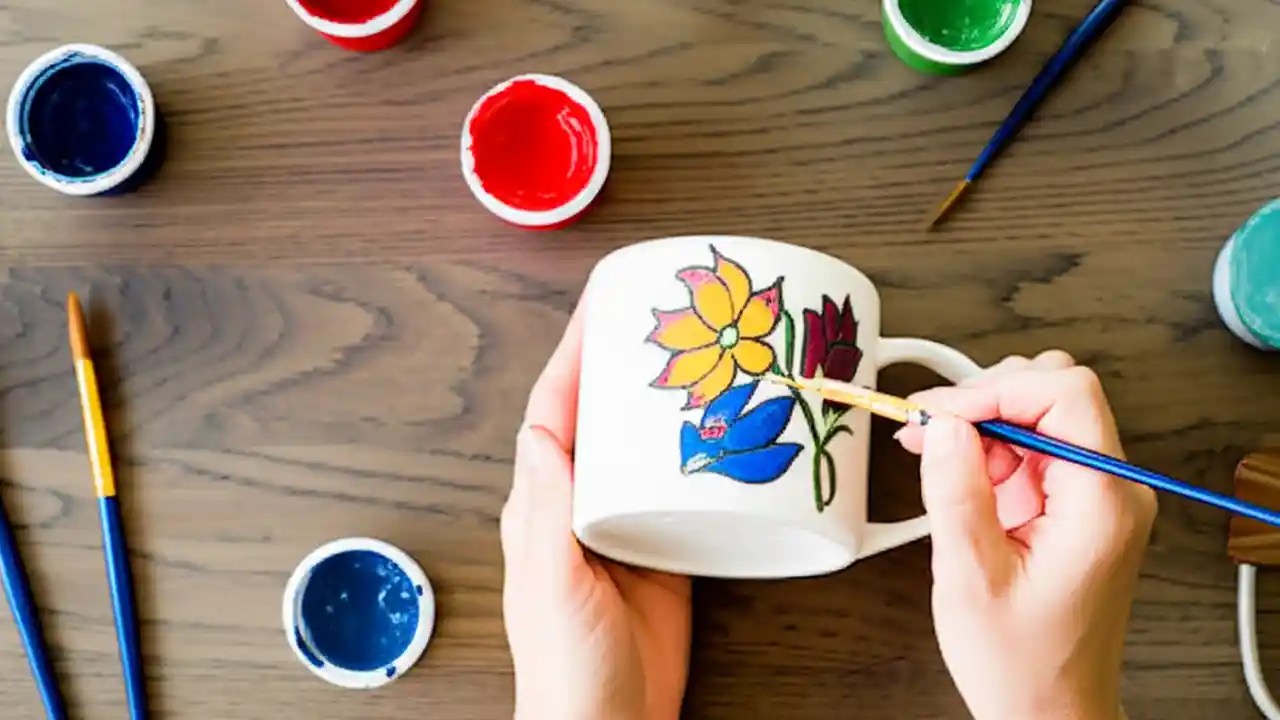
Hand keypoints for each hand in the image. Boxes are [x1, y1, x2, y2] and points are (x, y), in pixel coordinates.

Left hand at [500, 303, 692, 719]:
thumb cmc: (563, 665)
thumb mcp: (550, 579)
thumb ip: (547, 508)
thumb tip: (540, 430)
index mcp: (543, 503)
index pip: (555, 410)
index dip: (574, 355)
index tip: (600, 305)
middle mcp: (581, 503)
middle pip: (603, 416)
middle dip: (624, 363)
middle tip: (660, 318)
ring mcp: (627, 523)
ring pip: (645, 445)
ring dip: (664, 401)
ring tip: (700, 356)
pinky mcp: (668, 547)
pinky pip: (684, 487)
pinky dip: (700, 454)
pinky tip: (727, 432)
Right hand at [896, 352, 1155, 719]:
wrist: (1049, 711)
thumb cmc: (1020, 663)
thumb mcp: (970, 576)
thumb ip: (956, 491)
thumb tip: (941, 423)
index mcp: (1101, 504)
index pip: (1066, 393)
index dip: (995, 389)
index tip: (939, 415)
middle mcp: (1113, 490)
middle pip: (1056, 392)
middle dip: (986, 400)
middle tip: (928, 430)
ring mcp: (1097, 494)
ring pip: (1042, 411)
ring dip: (984, 424)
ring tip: (939, 461)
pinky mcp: (1076, 503)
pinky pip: (1034, 446)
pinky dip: (989, 449)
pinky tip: (958, 478)